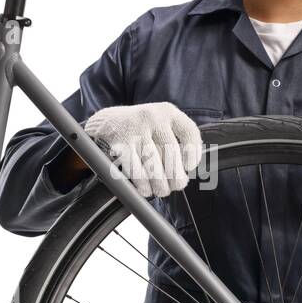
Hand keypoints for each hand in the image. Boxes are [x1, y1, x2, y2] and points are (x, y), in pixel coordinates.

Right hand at [83, 102, 203, 197]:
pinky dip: (143, 185)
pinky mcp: (121, 145)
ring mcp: (135, 131)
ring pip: (154, 166)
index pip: (189, 132)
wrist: (108, 121)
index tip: (189, 167)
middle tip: (175, 186)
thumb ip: (176, 140)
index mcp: (167, 112)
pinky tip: (146, 189)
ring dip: (160, 185)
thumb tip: (184, 172)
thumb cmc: (141, 128)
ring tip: (161, 190)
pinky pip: (136, 172)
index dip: (193, 154)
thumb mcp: (160, 123)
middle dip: (176, 177)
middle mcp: (153, 118)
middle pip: (171, 154)